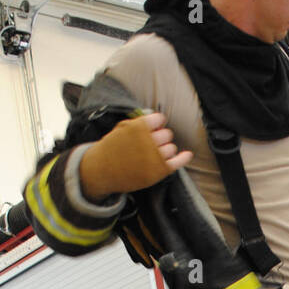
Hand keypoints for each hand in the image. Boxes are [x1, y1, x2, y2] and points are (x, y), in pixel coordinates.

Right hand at [79, 112, 193, 199]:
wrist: (101, 171)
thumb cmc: (111, 148)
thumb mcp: (121, 128)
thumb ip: (139, 121)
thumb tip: (157, 116)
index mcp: (139, 126)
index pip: (160, 119)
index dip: (156, 125)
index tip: (151, 130)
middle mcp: (149, 140)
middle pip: (167, 134)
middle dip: (160, 138)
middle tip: (149, 145)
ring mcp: (155, 156)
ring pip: (171, 148)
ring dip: (165, 150)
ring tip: (151, 155)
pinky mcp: (158, 171)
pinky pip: (177, 162)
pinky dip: (184, 158)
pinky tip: (187, 155)